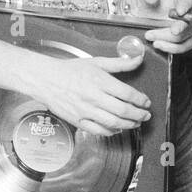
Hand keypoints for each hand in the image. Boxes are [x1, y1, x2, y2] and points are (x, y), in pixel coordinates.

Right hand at [19, 50, 149, 136]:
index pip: (127, 93)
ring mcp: (85, 110)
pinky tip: (117, 128)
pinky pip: (98, 130)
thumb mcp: (97, 62)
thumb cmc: (70, 70)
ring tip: (136, 123)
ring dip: (128, 124)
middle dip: (139, 115)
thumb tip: (138, 60)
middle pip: (123, 110)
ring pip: (113, 122)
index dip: (141, 100)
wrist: (45, 80)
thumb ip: (119, 63)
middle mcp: (94, 97)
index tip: (146, 102)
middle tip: (146, 115)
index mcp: (100, 81)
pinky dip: (111, 131)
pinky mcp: (77, 120)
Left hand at [139, 0, 191, 53]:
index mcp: (186, 0)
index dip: (185, 6)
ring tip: (155, 42)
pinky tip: (161, 45)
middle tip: (152, 33)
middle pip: (187, 23)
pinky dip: (172, 48)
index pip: (188, 1)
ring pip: (186, 37)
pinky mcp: (191, 40)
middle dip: (172, 30)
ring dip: (169, 42)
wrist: (162, 15)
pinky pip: (185, 46)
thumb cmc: (159, 5)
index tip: (179, 11)